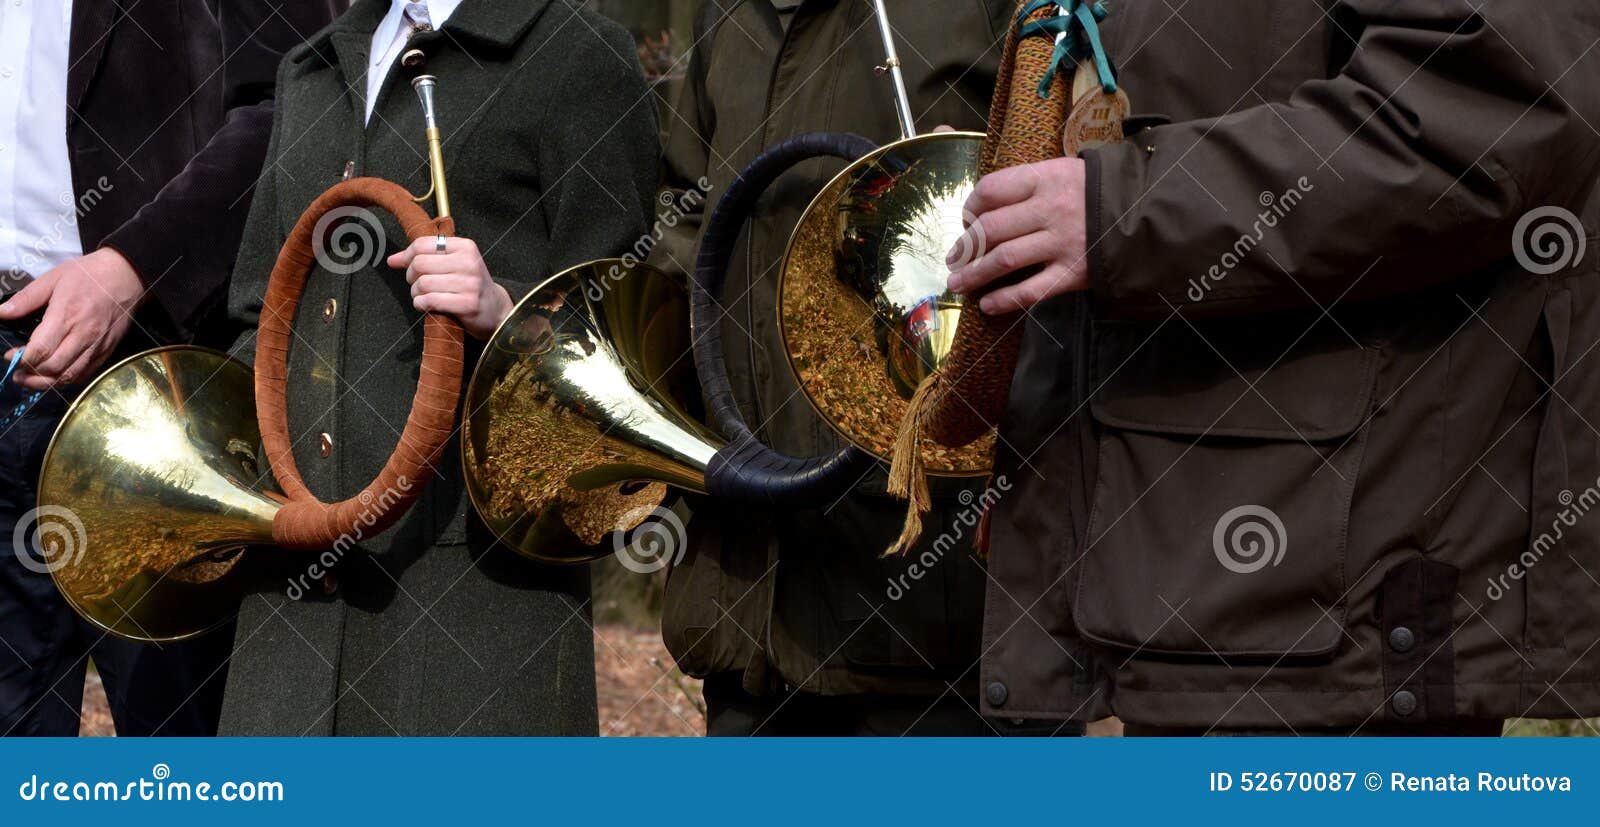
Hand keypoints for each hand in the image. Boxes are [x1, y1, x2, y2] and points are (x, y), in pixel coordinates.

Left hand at [0, 248, 144, 389]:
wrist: (128, 276)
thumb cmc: (89, 274)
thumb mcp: (53, 278)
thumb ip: (26, 298)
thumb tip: (1, 313)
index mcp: (66, 315)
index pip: (41, 349)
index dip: (22, 359)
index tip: (10, 357)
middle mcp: (83, 335)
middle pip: (54, 368)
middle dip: (30, 375)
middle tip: (17, 373)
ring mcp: (97, 345)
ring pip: (70, 376)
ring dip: (47, 383)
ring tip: (31, 380)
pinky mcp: (107, 350)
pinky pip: (85, 374)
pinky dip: (67, 380)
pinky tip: (55, 376)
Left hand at [389, 235, 512, 339]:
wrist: (495, 309)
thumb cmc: (469, 285)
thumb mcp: (453, 263)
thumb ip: (424, 257)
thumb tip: (392, 260)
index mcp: (465, 246)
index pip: (422, 244)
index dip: (407, 256)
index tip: (404, 264)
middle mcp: (469, 262)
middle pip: (419, 263)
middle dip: (411, 276)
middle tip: (417, 283)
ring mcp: (470, 284)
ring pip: (423, 283)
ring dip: (416, 293)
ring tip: (423, 296)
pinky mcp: (468, 304)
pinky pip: (430, 300)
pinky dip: (421, 304)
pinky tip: (426, 304)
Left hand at [945, 157, 1089, 313]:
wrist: (1148, 212)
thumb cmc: (1098, 191)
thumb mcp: (1064, 171)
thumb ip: (1027, 185)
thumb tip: (983, 207)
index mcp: (1045, 178)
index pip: (990, 190)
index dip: (969, 207)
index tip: (966, 220)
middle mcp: (1050, 209)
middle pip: (991, 228)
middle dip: (964, 247)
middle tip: (953, 259)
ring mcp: (1062, 243)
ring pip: (1003, 259)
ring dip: (974, 274)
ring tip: (958, 283)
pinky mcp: (1073, 273)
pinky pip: (1030, 290)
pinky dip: (1003, 300)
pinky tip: (987, 305)